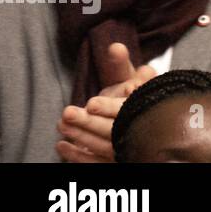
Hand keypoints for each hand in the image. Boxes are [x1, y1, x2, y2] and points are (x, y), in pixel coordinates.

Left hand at [56, 42, 156, 162]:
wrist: (149, 121)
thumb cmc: (135, 95)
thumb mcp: (129, 77)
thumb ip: (120, 64)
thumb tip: (115, 47)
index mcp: (146, 109)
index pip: (126, 110)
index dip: (109, 108)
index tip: (91, 103)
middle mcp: (139, 132)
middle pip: (113, 130)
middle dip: (88, 123)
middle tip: (67, 113)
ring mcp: (129, 149)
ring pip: (104, 148)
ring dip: (80, 137)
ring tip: (61, 124)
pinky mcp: (118, 161)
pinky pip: (98, 164)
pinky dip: (78, 157)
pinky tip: (61, 145)